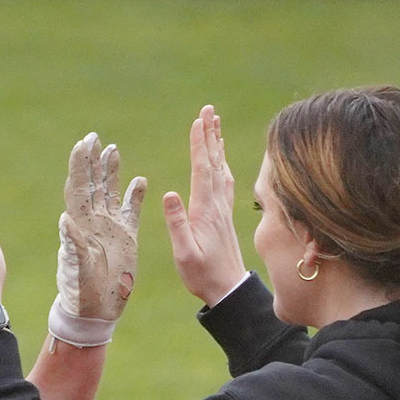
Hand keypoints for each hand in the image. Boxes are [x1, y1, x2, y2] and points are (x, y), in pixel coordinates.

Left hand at [51, 132, 145, 345]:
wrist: (97, 310)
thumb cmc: (83, 293)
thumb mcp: (78, 268)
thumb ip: (73, 244)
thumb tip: (64, 218)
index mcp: (81, 224)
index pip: (79, 187)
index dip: (80, 165)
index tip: (83, 143)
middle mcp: (94, 222)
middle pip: (92, 183)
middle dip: (92, 160)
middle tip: (93, 137)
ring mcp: (110, 228)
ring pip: (110, 192)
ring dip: (111, 171)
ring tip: (112, 149)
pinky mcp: (126, 237)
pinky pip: (131, 211)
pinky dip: (135, 196)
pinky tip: (139, 180)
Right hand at [161, 105, 248, 307]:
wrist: (229, 289)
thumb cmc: (202, 275)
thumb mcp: (184, 254)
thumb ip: (177, 224)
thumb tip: (170, 193)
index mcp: (205, 210)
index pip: (202, 170)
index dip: (199, 144)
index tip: (198, 121)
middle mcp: (216, 205)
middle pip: (213, 162)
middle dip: (209, 135)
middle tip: (208, 110)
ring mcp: (223, 209)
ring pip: (220, 168)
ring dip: (216, 145)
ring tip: (214, 124)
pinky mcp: (224, 215)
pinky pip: (224, 181)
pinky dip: (221, 163)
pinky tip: (220, 158)